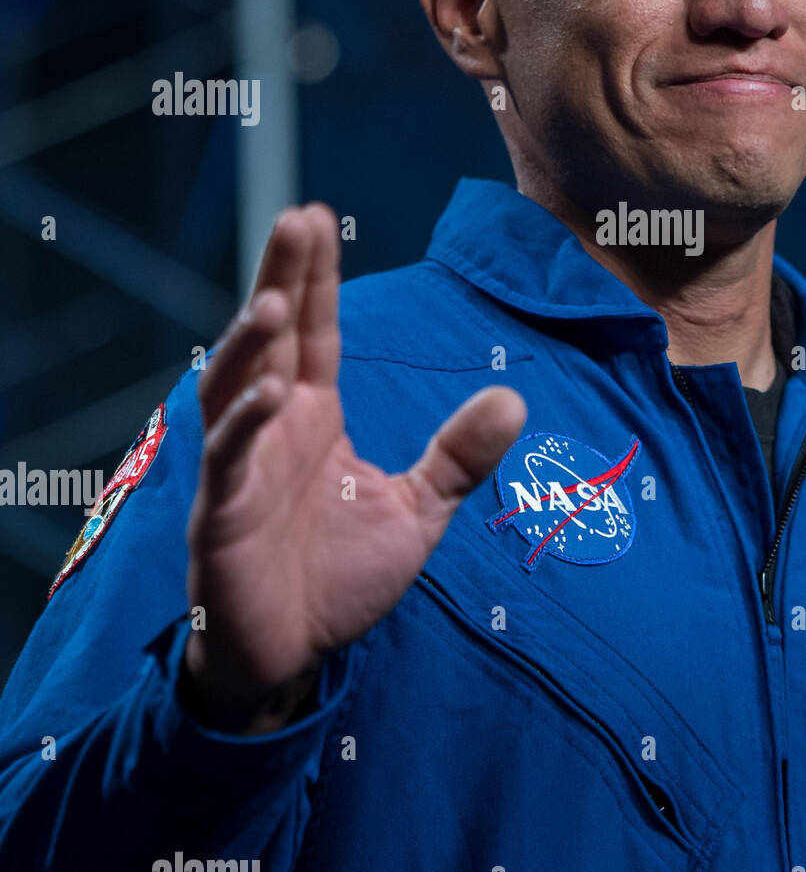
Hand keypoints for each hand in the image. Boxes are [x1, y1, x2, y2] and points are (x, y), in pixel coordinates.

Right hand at [181, 204, 524, 731]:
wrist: (293, 655)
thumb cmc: (341, 577)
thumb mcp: (417, 510)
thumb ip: (459, 455)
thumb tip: (515, 396)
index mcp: (314, 419)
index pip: (315, 333)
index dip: (314, 278)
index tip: (318, 216)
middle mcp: (272, 429)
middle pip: (272, 340)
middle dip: (280, 278)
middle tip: (296, 216)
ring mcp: (242, 469)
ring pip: (236, 388)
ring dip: (251, 343)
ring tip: (274, 299)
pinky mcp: (223, 516)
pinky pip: (229, 461)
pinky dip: (244, 426)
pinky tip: (271, 394)